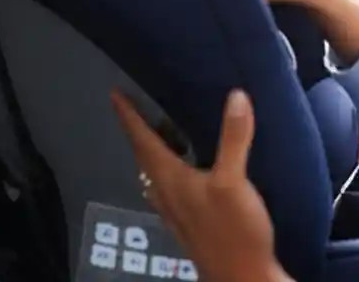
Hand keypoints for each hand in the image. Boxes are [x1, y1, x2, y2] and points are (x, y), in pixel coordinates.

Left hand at [112, 89, 291, 281]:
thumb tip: (236, 96)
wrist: (242, 277)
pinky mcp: (191, 221)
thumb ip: (234, 139)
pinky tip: (189, 168)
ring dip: (157, 149)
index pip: (143, 141)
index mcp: (171, 179)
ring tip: (166, 129)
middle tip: (139, 105)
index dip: (129, 117)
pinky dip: (173, 167)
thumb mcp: (234, 182)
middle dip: (140, 130)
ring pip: (157, 173)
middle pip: (145, 156)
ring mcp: (177, 211)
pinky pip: (171, 185)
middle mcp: (167, 194)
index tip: (115, 94)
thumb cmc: (234, 231)